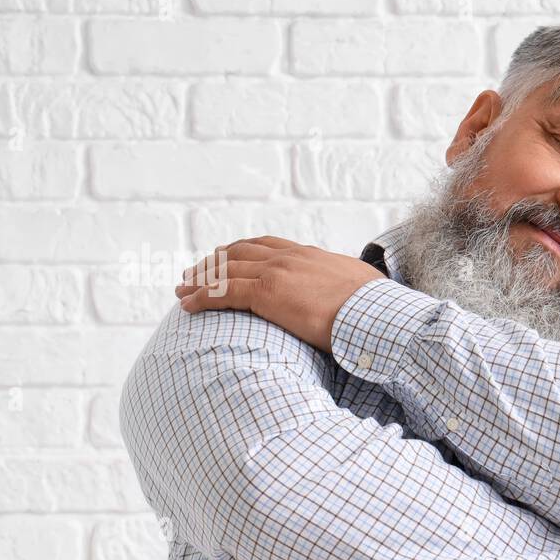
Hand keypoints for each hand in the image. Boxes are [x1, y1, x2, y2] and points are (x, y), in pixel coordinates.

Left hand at [175, 236, 384, 351]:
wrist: (376, 313)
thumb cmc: (376, 310)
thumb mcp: (363, 288)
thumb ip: (349, 288)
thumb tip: (358, 297)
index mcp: (311, 255)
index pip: (267, 245)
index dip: (242, 250)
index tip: (226, 256)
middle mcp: (290, 257)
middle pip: (240, 253)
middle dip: (214, 261)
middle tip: (196, 271)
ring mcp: (277, 272)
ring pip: (225, 270)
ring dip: (200, 279)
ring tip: (183, 288)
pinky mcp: (267, 292)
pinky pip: (223, 292)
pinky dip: (201, 296)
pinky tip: (186, 305)